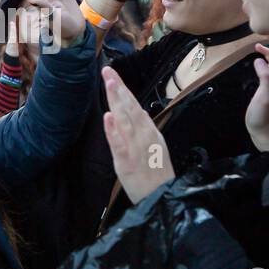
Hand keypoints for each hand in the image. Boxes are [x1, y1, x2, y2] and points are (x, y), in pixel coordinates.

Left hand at [101, 67, 174, 203]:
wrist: (161, 198)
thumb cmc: (157, 173)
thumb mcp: (156, 146)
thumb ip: (144, 129)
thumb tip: (136, 110)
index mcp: (150, 131)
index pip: (135, 105)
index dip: (124, 89)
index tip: (113, 74)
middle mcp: (143, 136)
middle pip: (129, 108)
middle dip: (118, 88)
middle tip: (108, 71)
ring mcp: (134, 148)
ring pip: (124, 121)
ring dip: (116, 101)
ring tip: (109, 84)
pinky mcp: (125, 162)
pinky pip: (118, 144)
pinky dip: (113, 131)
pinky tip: (108, 117)